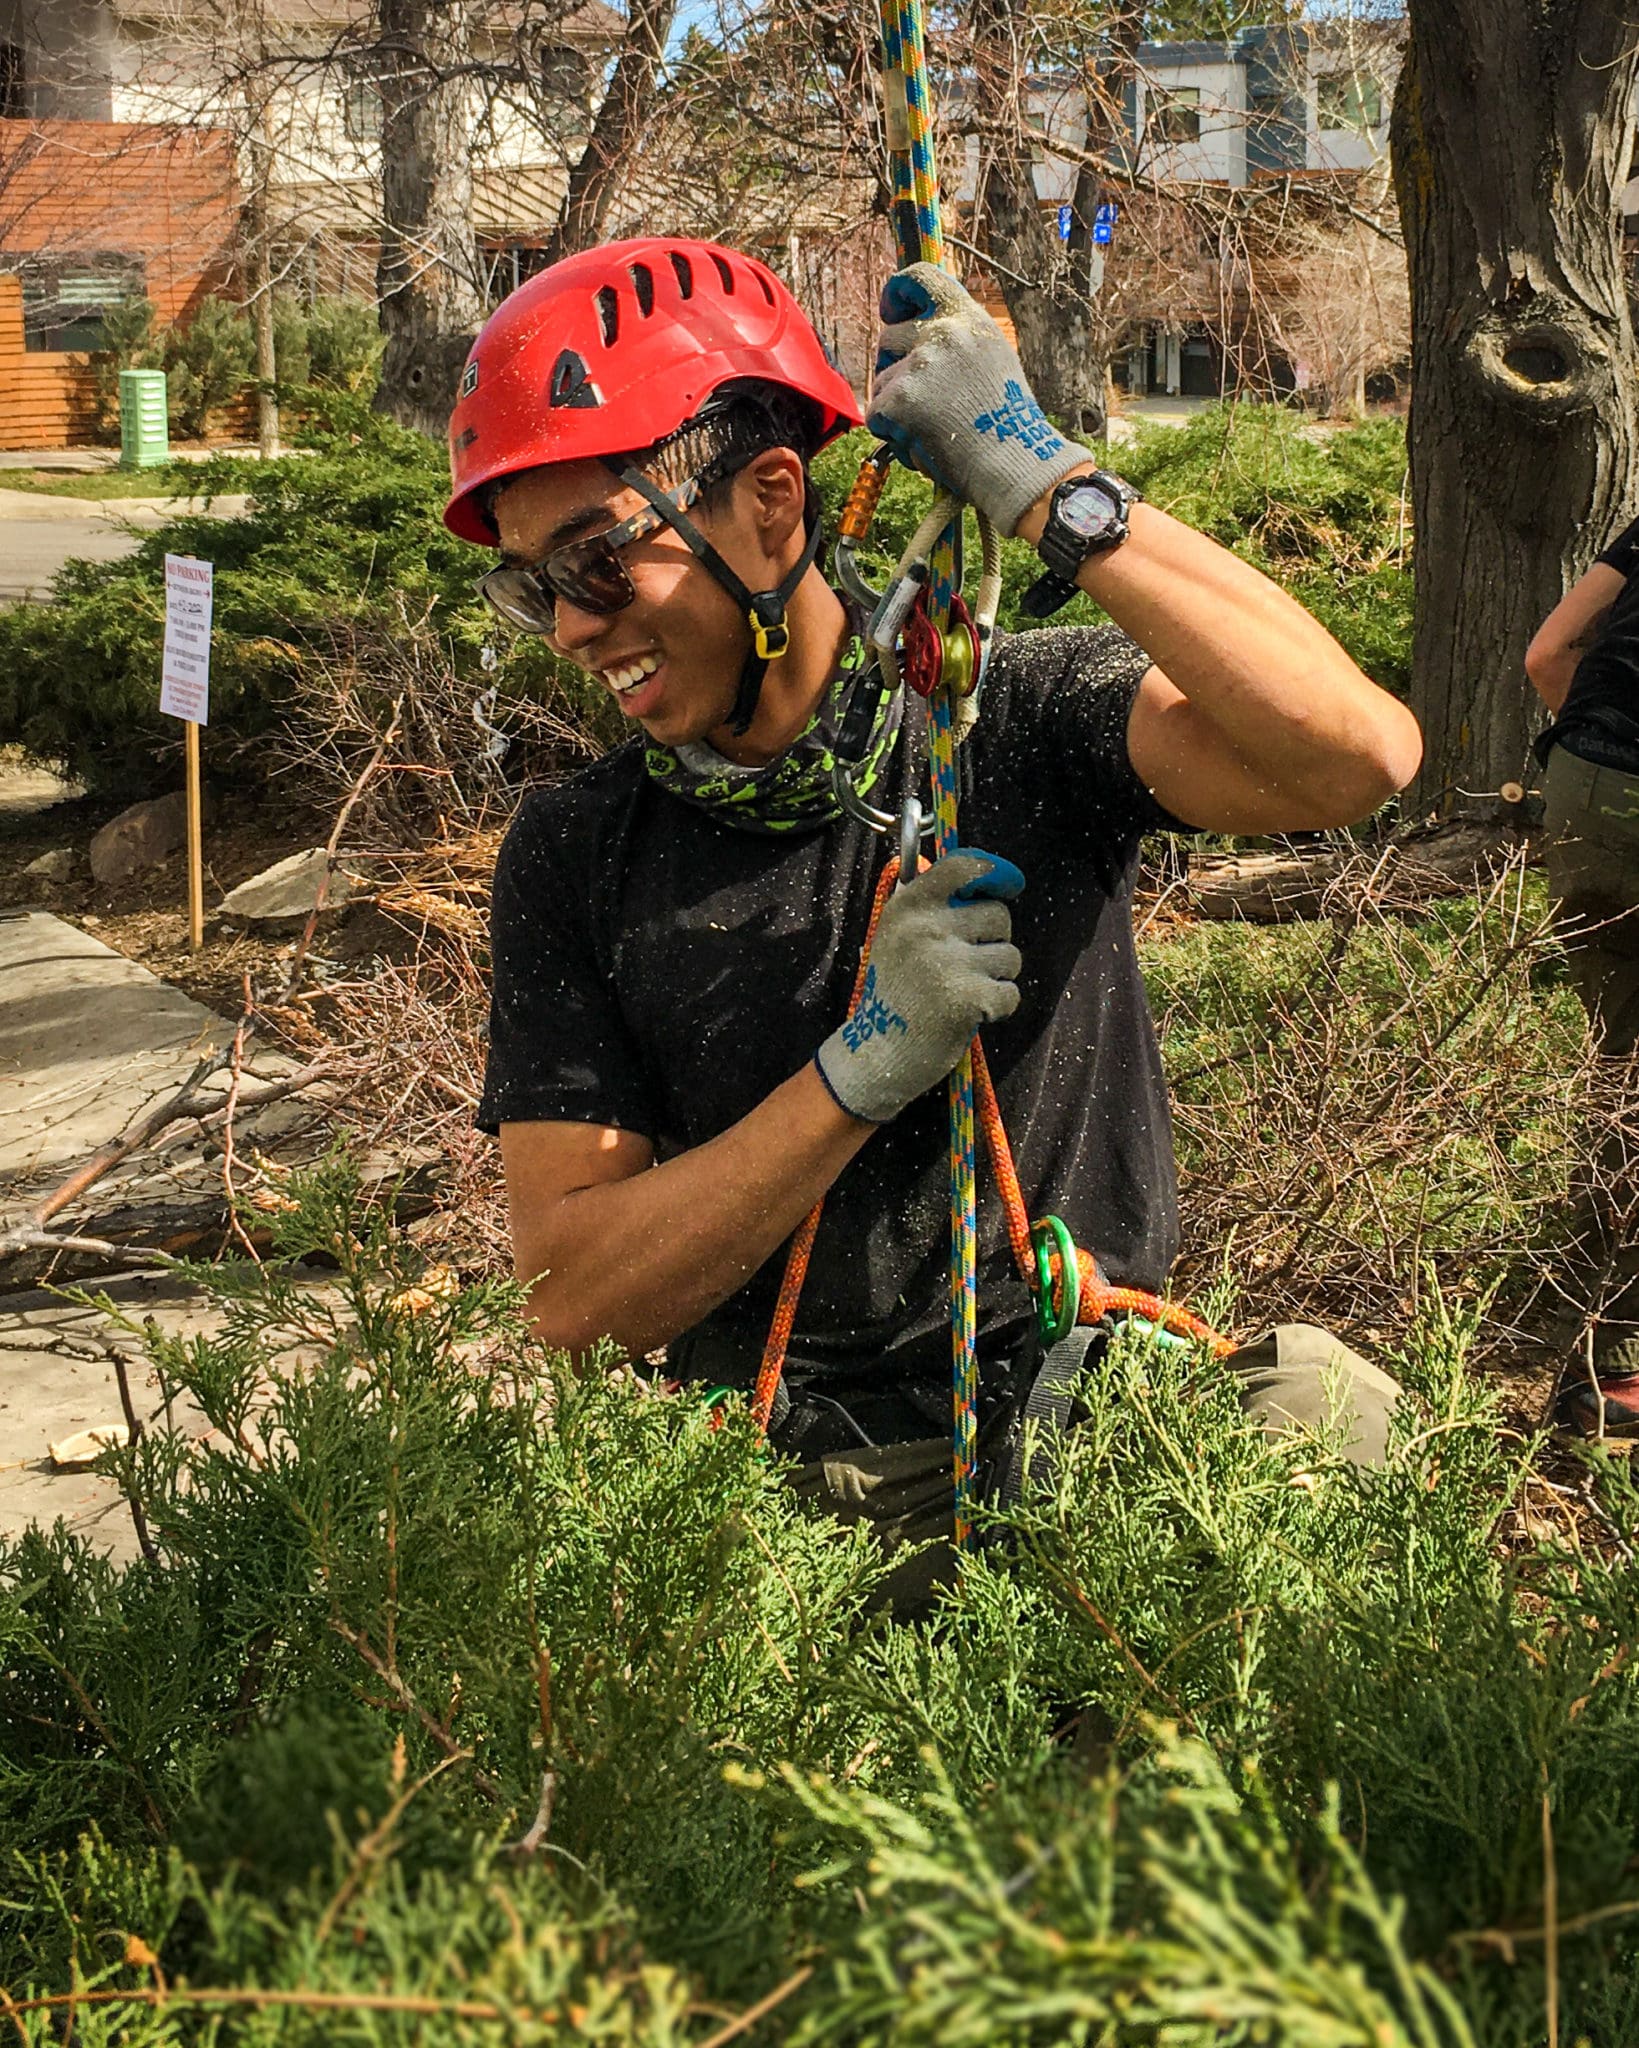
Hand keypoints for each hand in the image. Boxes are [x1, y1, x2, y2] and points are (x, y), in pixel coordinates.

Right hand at [815, 850, 1024, 1123]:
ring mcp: (947, 963)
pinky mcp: (967, 998)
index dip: (994, 872)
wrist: (875, 1054)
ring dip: (997, 976)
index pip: (963, 866)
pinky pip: (1010, 993)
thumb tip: (993, 877)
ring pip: (1011, 955)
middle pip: (999, 914)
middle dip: (994, 939)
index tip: (1007, 884)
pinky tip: (970, 1014)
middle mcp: (927, 928)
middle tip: (968, 964)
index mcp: (909, 907)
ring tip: (965, 991)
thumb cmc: (894, 993)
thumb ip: (935, 906)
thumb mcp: (898, 936)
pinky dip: (998, 1007)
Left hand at [867, 264, 1090, 536]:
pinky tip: (925, 445)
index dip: (897, 293)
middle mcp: (943, 333)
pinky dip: (893, 435)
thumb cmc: (1007, 422)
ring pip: (881, 381)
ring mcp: (919, 365)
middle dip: (894, 369)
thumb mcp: (990, 359)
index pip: (920, 278)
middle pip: (889, 338)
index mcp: (967, 318)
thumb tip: (913, 335)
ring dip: (897, 408)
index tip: (890, 312)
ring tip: (934, 428)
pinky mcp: (900, 400)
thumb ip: (955, 341)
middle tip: (922, 402)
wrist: (1015, 463)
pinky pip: (876, 415)